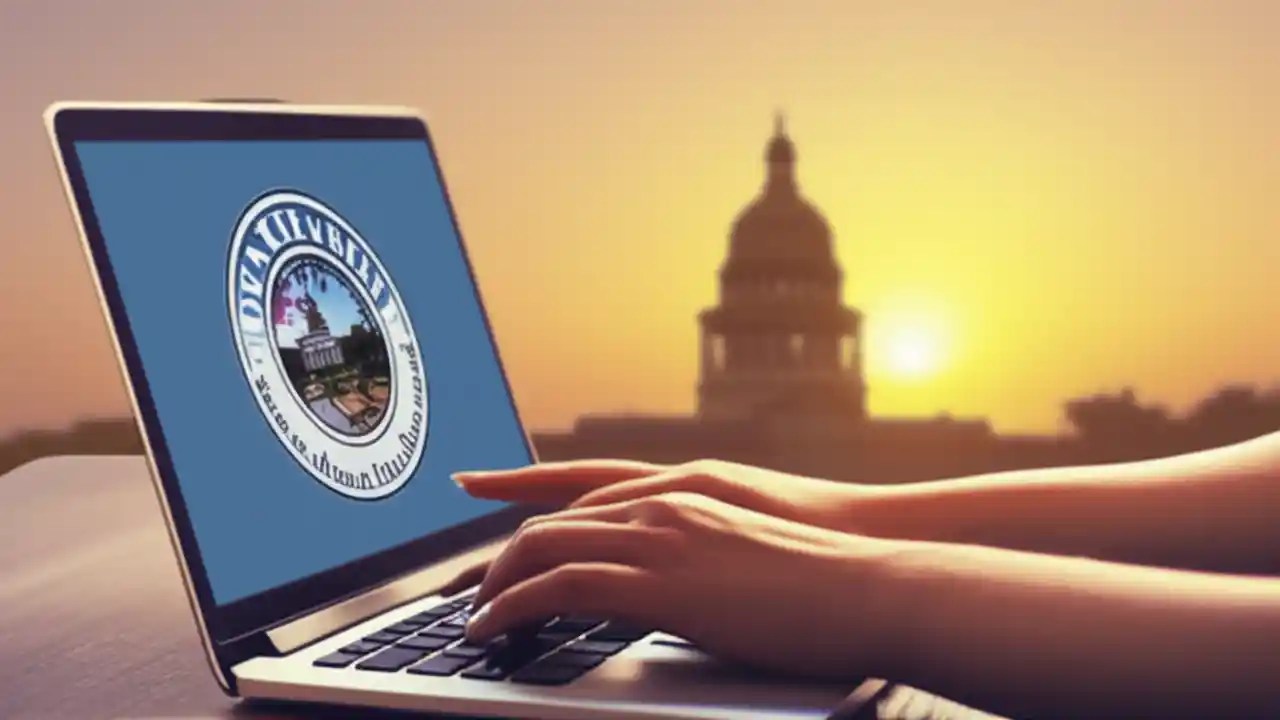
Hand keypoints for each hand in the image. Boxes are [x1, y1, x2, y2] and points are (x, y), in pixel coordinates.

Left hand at [437, 459, 878, 595]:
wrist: (870, 577)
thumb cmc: (825, 575)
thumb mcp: (749, 551)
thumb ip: (702, 555)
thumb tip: (677, 587)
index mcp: (681, 492)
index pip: (583, 490)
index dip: (526, 496)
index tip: (482, 497)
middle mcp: (661, 501)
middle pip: (552, 515)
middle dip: (502, 551)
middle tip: (471, 588)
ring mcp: (659, 535)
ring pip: (546, 544)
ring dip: (499, 581)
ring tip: (476, 616)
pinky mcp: (660, 579)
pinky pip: (562, 585)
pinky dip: (516, 604)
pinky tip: (496, 628)